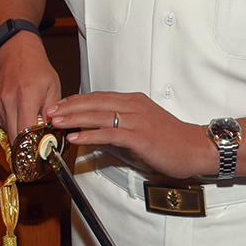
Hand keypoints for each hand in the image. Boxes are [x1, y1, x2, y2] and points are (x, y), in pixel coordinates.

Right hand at [0, 32, 63, 147]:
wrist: (17, 53)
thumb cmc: (37, 69)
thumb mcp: (53, 89)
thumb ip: (53, 112)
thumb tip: (51, 132)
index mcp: (25, 96)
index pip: (26, 132)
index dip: (33, 145)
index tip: (40, 150)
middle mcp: (7, 101)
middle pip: (14, 136)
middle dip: (26, 142)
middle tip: (36, 140)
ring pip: (7, 130)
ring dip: (18, 129)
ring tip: (27, 113)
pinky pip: (0, 122)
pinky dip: (10, 121)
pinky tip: (16, 108)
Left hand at [51, 90, 215, 178]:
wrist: (196, 148)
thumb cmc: (172, 141)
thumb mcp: (143, 127)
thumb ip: (121, 126)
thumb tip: (97, 132)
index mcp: (134, 101)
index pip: (99, 97)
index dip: (76, 100)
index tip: (59, 105)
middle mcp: (134, 106)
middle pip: (94, 102)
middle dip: (69, 107)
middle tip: (49, 111)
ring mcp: (137, 121)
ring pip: (99, 116)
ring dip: (74, 119)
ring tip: (56, 122)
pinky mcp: (140, 137)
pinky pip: (109, 134)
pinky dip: (90, 135)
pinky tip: (76, 137)